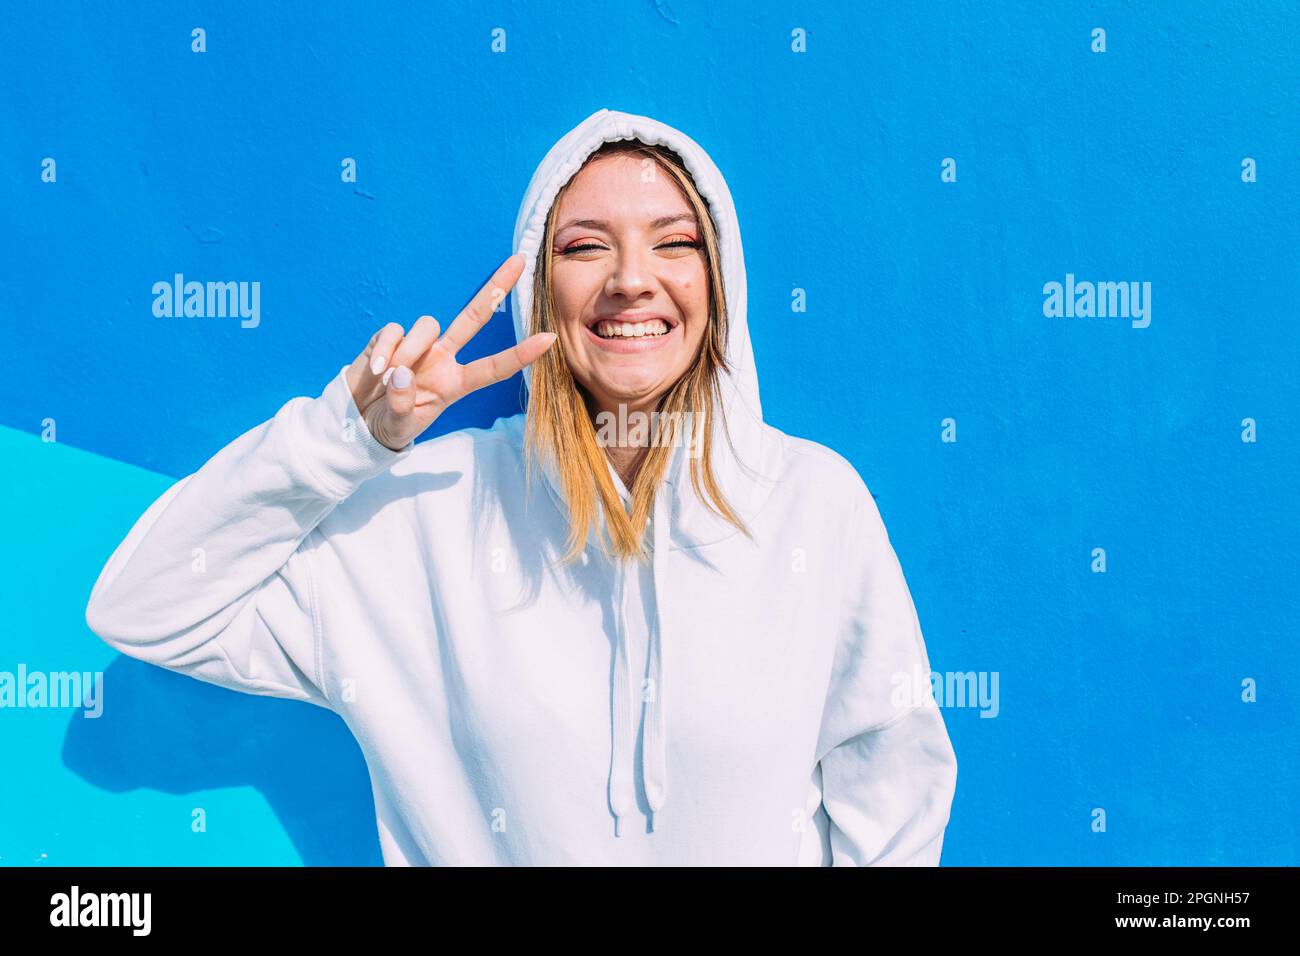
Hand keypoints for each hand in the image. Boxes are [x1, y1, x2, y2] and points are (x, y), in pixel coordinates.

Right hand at [345, 254, 555, 451]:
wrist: (357, 419)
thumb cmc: (389, 424)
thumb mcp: (400, 426)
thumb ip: (403, 405)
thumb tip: (400, 373)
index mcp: (456, 383)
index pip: (494, 367)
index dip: (521, 354)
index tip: (550, 339)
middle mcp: (443, 358)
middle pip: (475, 317)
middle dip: (496, 287)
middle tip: (520, 259)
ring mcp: (419, 345)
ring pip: (427, 325)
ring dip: (409, 351)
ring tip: (389, 379)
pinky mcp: (391, 337)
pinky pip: (394, 331)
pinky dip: (384, 350)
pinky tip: (375, 370)